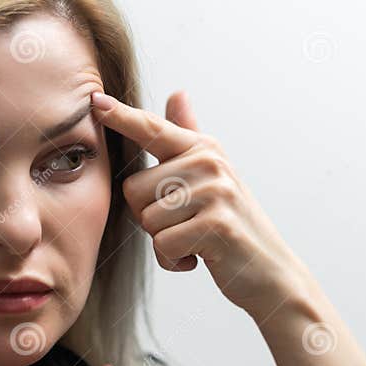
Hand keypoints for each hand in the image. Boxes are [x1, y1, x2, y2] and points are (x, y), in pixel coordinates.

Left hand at [91, 90, 312, 318]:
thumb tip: (177, 93)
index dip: (121, 116)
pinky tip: (198, 257)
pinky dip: (173, 260)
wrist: (271, 272)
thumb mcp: (212, 176)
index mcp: (203, 149)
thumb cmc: (232, 224)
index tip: (95, 99)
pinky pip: (162, 245)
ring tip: (195, 241)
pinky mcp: (215, 225)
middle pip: (133, 190)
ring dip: (163, 243)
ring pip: (146, 220)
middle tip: (186, 225)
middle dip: (150, 218)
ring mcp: (215, 192)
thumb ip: (188, 138)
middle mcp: (209, 163)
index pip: (152, 129)